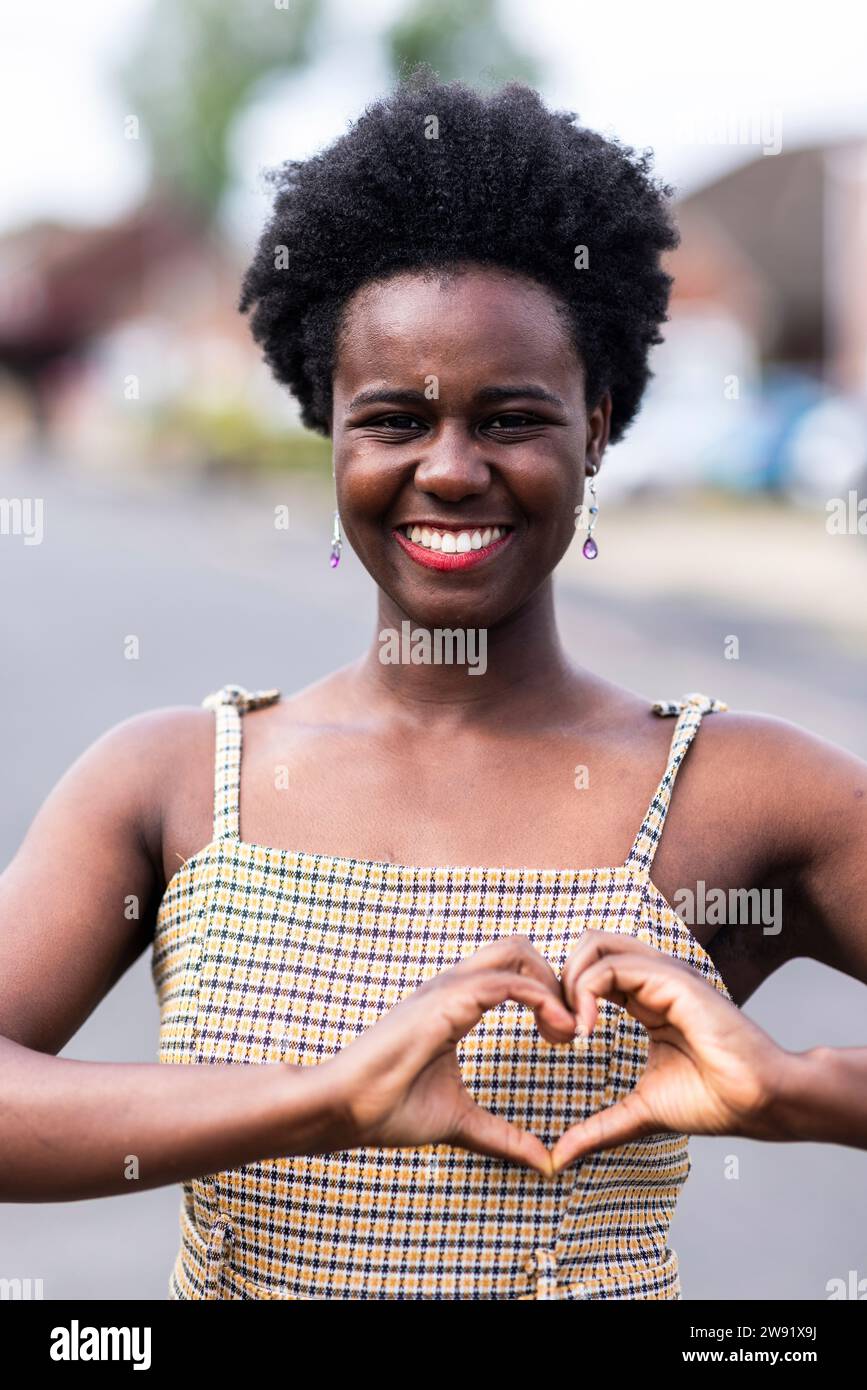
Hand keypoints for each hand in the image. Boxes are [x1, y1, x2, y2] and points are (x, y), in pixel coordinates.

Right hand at [323, 936, 576, 1176]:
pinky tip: (556, 1034)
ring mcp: (447, 988)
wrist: (343, 1108)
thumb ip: (503, 1136)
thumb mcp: (462, 1121)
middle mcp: (453, 986)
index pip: (511, 971)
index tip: (566, 1037)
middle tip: (572, 1028)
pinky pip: (505, 982)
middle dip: (555, 977)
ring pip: (515, 951)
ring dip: (552, 985)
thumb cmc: (389, 1110)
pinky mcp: (445, 1001)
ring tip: (568, 1031)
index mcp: (455, 1004)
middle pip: (518, 947)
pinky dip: (541, 999)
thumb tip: (545, 1162)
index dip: (547, 994)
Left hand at [552, 930, 791, 1172]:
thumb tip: (558, 1158)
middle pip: (588, 945)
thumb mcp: (639, 1112)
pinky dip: (585, 991)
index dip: (563, 995)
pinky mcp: (672, 979)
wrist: (759, 1103)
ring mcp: (663, 974)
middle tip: (555, 1028)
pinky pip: (612, 967)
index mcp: (646, 997)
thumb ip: (598, 1129)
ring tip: (570, 1028)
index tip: (556, 1039)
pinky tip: (585, 1030)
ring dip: (568, 981)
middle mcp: (653, 977)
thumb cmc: (713, 1102)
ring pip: (596, 944)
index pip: (591, 969)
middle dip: (558, 978)